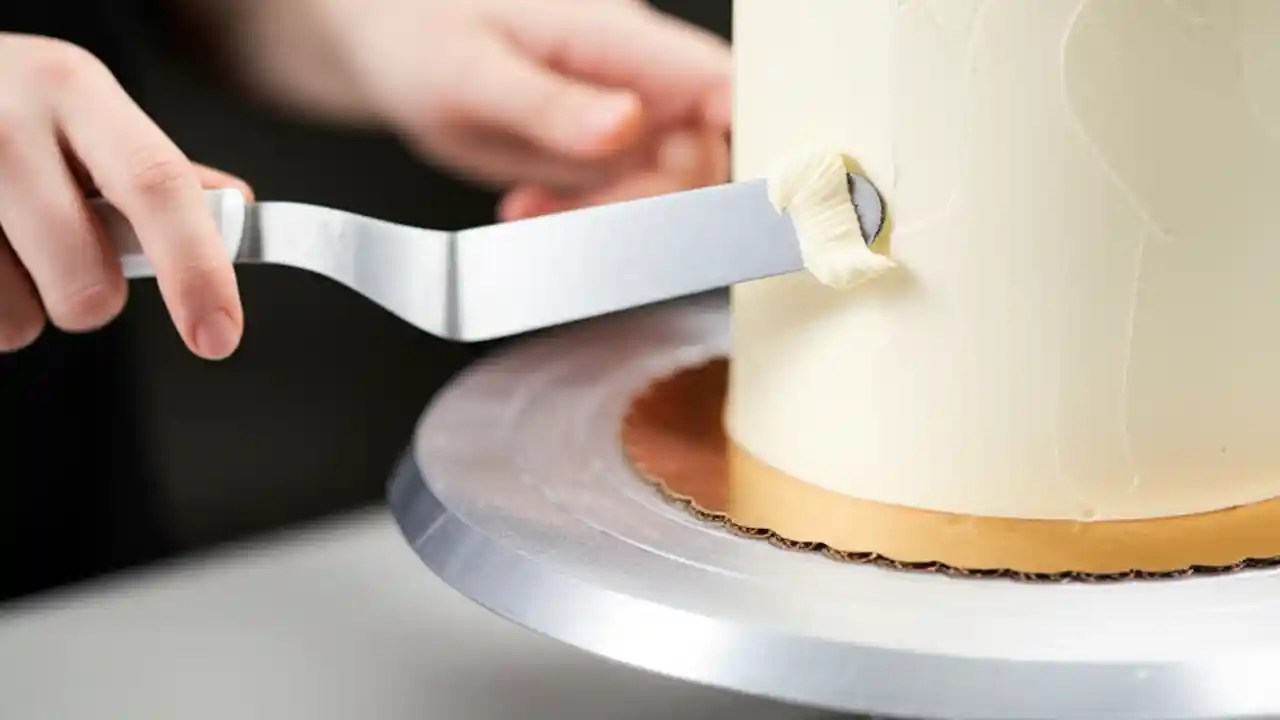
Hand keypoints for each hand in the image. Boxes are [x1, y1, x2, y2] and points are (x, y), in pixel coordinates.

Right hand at [0, 33, 248, 357]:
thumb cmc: (6, 107)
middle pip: (88, 281)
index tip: (219, 336)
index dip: (198, 270)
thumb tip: (235, 212)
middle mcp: (5, 124)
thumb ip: (154, 169)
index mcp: (75, 91)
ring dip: (23, 307)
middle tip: (73, 262)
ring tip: (4, 248)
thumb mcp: (80, 110)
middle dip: (94, 300)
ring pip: (18, 317)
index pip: (159, 187)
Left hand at [202, 0, 730, 218]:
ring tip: (532, 212)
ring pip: (664, 192)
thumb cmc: (420, 29)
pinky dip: (582, 224)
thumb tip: (626, 126)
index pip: (717, 85)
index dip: (732, 144)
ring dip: (609, 222)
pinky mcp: (601, 153)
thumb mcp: (470, 72)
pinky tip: (530, 210)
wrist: (386, 40)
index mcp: (620, 37)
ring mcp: (623, 118)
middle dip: (649, 207)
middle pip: (700, 156)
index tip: (703, 202)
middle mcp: (637, 78)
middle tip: (572, 221)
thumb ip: (548, 103)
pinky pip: (621, 203)